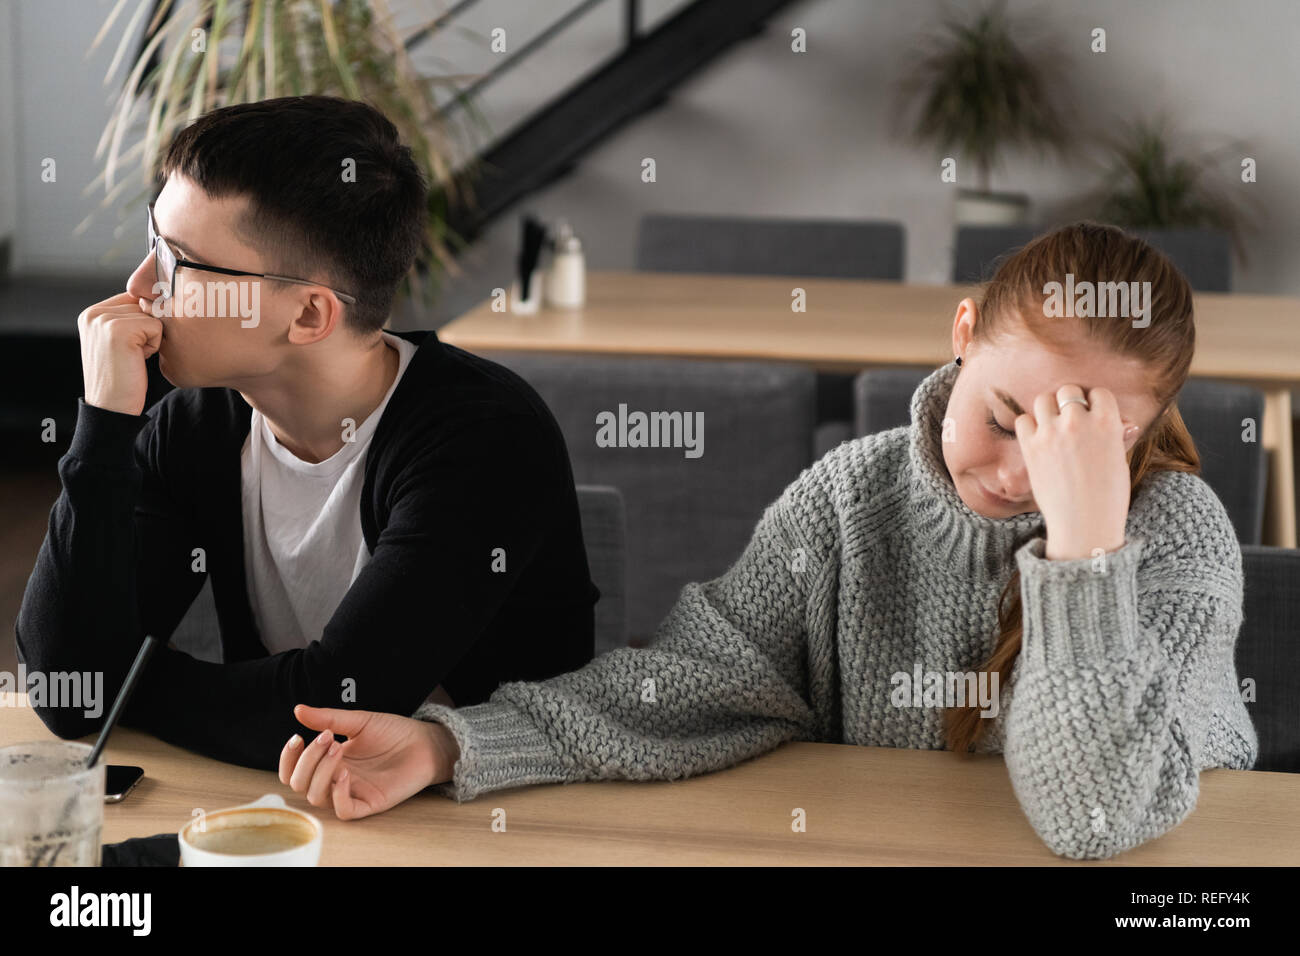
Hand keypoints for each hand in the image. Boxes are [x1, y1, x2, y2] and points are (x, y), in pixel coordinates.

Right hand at [77, 292, 163, 416]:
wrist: (112, 407)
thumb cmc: (122, 378)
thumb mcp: (119, 341)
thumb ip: (129, 317)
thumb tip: (156, 298)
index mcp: (91, 314)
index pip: (133, 298)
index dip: (143, 322)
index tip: (130, 347)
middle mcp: (93, 313)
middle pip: (143, 304)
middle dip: (146, 331)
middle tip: (130, 355)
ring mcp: (103, 320)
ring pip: (151, 315)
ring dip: (150, 339)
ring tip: (132, 357)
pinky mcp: (118, 329)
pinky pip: (156, 327)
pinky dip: (153, 346)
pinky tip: (137, 360)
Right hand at [278, 704, 459, 819]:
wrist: (426, 741)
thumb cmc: (394, 732)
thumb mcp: (359, 720)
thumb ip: (328, 718)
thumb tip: (299, 709)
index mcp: (329, 760)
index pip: (294, 770)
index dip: (288, 759)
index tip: (297, 737)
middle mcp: (335, 778)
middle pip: (300, 784)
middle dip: (306, 761)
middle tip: (326, 738)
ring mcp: (351, 792)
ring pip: (317, 796)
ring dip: (321, 772)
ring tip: (337, 747)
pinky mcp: (370, 803)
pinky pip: (344, 810)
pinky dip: (338, 794)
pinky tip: (344, 774)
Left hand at [1013, 385, 1133, 560]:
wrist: (1085, 523)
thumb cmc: (1108, 495)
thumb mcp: (1119, 460)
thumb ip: (1117, 436)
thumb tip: (1125, 422)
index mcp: (1108, 422)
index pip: (1098, 393)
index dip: (1095, 404)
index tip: (1092, 416)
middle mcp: (1078, 422)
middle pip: (1068, 391)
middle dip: (1070, 403)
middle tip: (1070, 420)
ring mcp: (1052, 433)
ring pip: (1043, 400)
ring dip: (1048, 409)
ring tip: (1052, 425)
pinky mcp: (1031, 446)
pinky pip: (1023, 420)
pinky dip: (1029, 425)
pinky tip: (1038, 438)